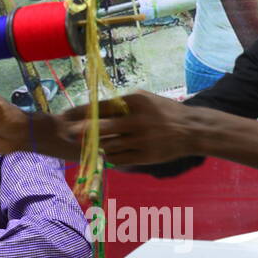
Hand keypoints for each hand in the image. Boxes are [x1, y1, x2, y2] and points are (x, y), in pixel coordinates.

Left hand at [60, 91, 204, 165]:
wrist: (191, 129)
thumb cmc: (165, 111)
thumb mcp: (145, 99)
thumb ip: (122, 103)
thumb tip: (96, 107)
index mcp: (135, 102)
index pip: (100, 107)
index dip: (81, 113)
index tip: (66, 116)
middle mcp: (137, 120)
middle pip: (101, 127)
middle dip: (81, 131)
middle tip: (67, 133)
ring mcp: (141, 140)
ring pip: (108, 145)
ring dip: (95, 145)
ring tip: (86, 144)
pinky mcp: (145, 156)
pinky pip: (119, 158)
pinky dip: (109, 157)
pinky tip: (104, 154)